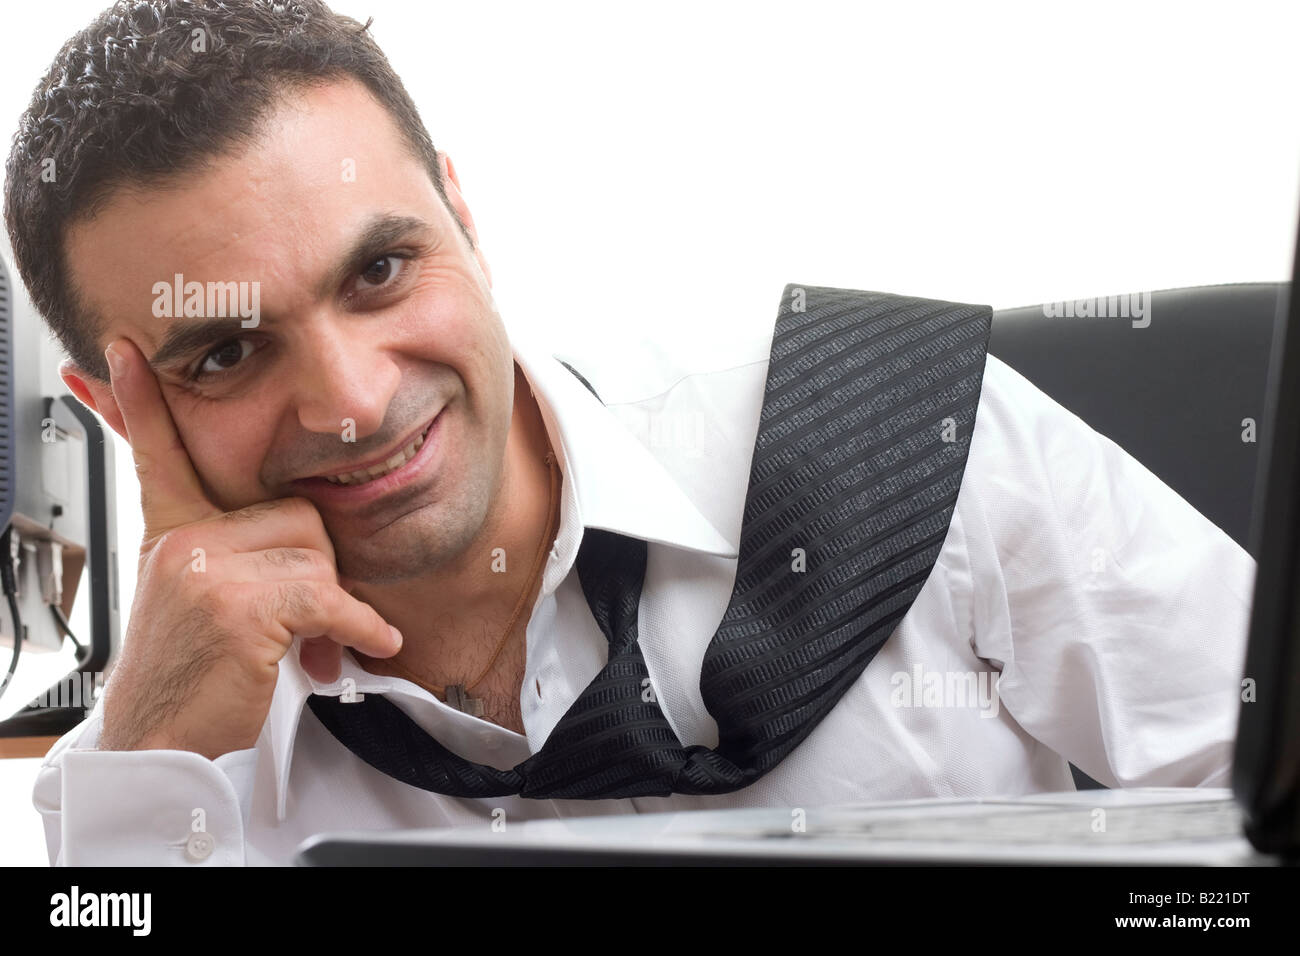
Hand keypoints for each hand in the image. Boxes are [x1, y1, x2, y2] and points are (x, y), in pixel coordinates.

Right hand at [96, 338, 400, 758]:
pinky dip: (358, 627)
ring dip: (331, 605)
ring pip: (316, 553)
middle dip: (317, 568)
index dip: (142, 402)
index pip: (158, 453)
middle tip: (305, 619)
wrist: (159, 739)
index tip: (123, 351)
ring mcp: (207, 571)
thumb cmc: (192, 671)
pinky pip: (328, 599)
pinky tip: (369, 645)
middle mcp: (184, 541)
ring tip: (310, 645)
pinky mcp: (239, 608)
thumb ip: (234, 554)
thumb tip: (305, 535)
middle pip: (298, 514)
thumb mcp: (196, 597)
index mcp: (173, 531)